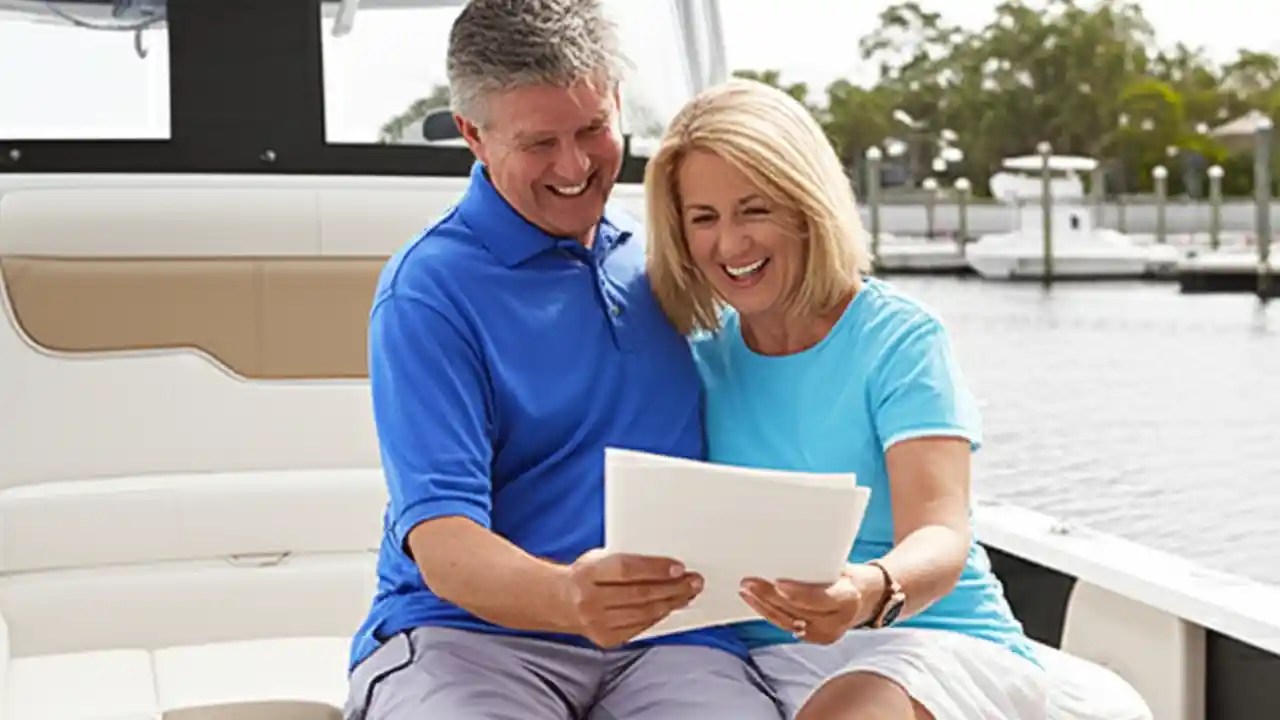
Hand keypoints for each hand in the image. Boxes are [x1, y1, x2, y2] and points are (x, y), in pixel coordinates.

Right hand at [559, 549, 702, 647]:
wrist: (561, 602)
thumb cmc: (587, 574)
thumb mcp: (598, 558)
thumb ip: (626, 559)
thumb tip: (665, 565)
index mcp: (587, 573)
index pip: (626, 570)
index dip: (654, 568)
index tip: (678, 567)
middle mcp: (589, 600)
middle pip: (640, 594)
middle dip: (672, 587)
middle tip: (694, 581)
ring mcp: (597, 623)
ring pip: (643, 613)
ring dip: (671, 603)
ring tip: (688, 593)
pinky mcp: (606, 639)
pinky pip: (640, 627)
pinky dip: (658, 616)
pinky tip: (671, 606)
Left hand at [738, 570, 865, 644]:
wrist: (866, 597)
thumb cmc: (849, 575)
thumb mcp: (841, 565)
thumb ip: (818, 565)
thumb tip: (784, 553)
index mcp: (847, 599)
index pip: (820, 599)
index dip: (798, 593)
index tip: (777, 583)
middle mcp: (837, 622)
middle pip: (798, 611)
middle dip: (770, 596)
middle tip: (750, 582)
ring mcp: (825, 634)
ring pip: (787, 621)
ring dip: (763, 605)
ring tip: (746, 590)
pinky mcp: (814, 638)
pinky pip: (787, 625)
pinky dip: (769, 613)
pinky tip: (755, 601)